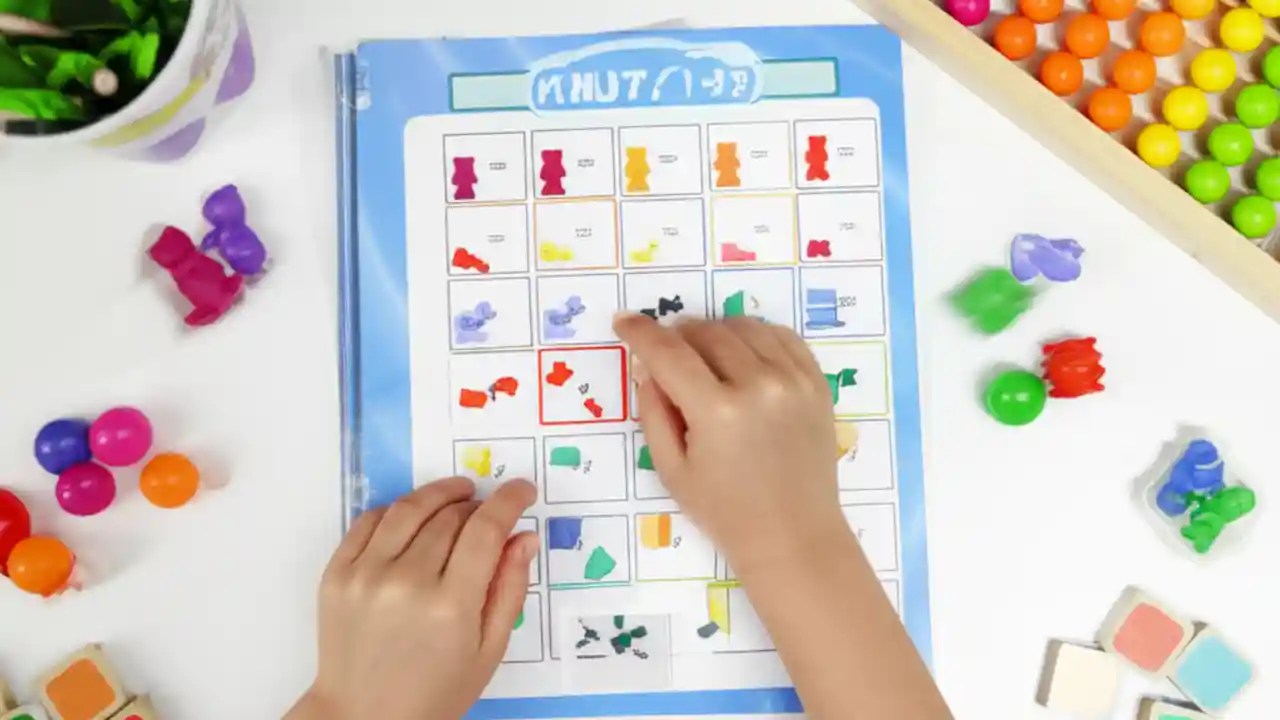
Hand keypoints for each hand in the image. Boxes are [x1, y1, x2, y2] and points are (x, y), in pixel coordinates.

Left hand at [287, 478, 538, 719]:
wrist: (362, 716)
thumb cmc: (435, 691)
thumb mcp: (488, 650)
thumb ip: (510, 589)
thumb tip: (523, 536)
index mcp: (450, 606)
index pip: (486, 529)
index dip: (509, 500)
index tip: (522, 490)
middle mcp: (406, 582)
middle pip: (450, 516)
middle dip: (477, 505)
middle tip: (488, 512)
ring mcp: (365, 575)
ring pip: (409, 509)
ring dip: (439, 494)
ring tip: (458, 495)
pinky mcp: (336, 574)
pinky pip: (369, 521)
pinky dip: (397, 509)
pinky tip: (414, 515)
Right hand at [614, 315, 846, 577]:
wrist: (793, 536)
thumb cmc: (725, 511)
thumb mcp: (671, 469)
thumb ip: (653, 410)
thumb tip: (646, 364)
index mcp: (717, 411)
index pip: (668, 352)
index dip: (640, 332)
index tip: (624, 321)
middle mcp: (758, 385)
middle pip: (706, 332)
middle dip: (679, 337)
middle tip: (670, 358)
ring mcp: (793, 380)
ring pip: (742, 327)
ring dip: (715, 333)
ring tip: (707, 360)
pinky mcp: (816, 382)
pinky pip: (781, 336)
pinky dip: (755, 336)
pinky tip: (743, 357)